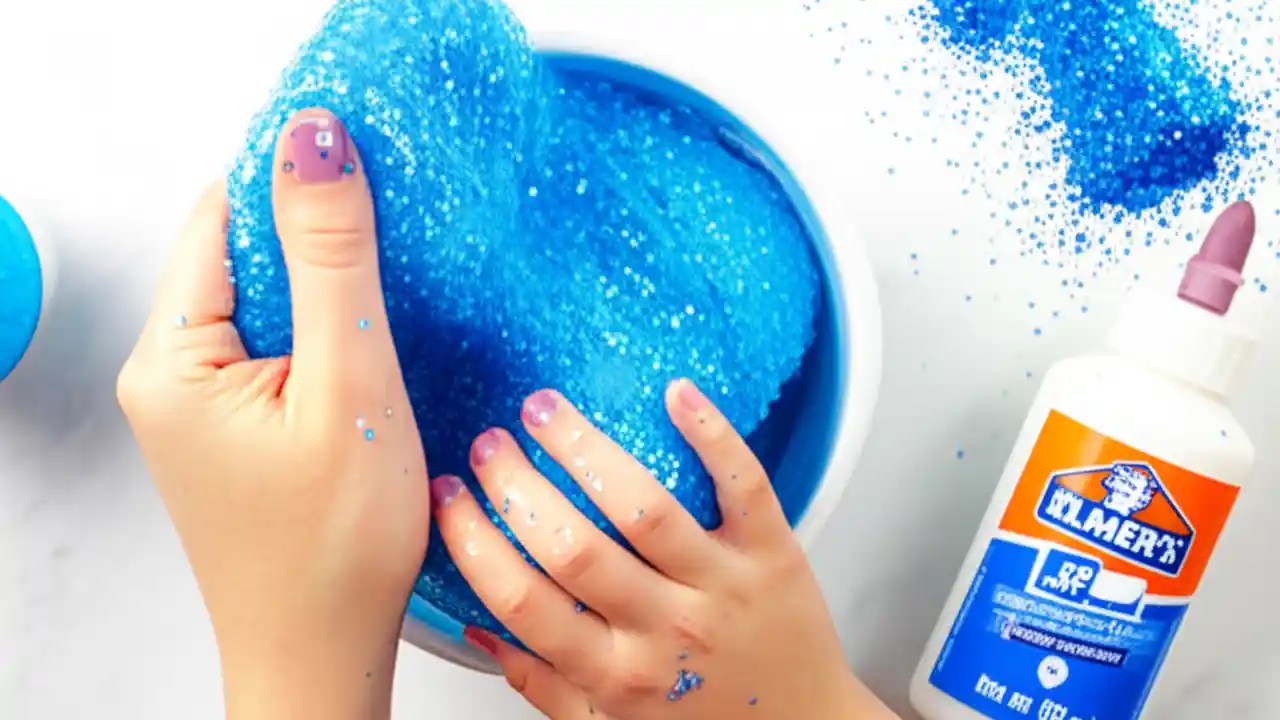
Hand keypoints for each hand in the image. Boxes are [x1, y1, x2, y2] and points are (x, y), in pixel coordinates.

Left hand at [117, 109, 428, 719]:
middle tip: (395, 252)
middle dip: (318, 241)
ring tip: (388, 312)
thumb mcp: (349, 386)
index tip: (367, 162)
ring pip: (266, 303)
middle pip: (242, 256)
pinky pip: (277, 349)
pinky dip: (325, 337)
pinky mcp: (235, 427)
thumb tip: (313, 138)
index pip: (224, 216)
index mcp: (170, 359)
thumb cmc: (334, 549)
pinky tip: (367, 357)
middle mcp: (167, 376)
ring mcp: (199, 405)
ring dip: (327, 292)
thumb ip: (332, 258)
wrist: (324, 657)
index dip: (295, 180)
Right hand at [432, 381, 896, 718]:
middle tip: (489, 445)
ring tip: (544, 409)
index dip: (474, 543)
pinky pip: (743, 484)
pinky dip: (711, 433)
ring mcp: (722, 585)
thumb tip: (478, 632)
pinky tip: (674, 392)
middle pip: (575, 549)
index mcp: (617, 675)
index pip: (524, 603)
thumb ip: (543, 682)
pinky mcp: (772, 551)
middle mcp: (666, 628)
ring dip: (585, 449)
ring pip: (645, 508)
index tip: (448, 498)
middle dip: (518, 487)